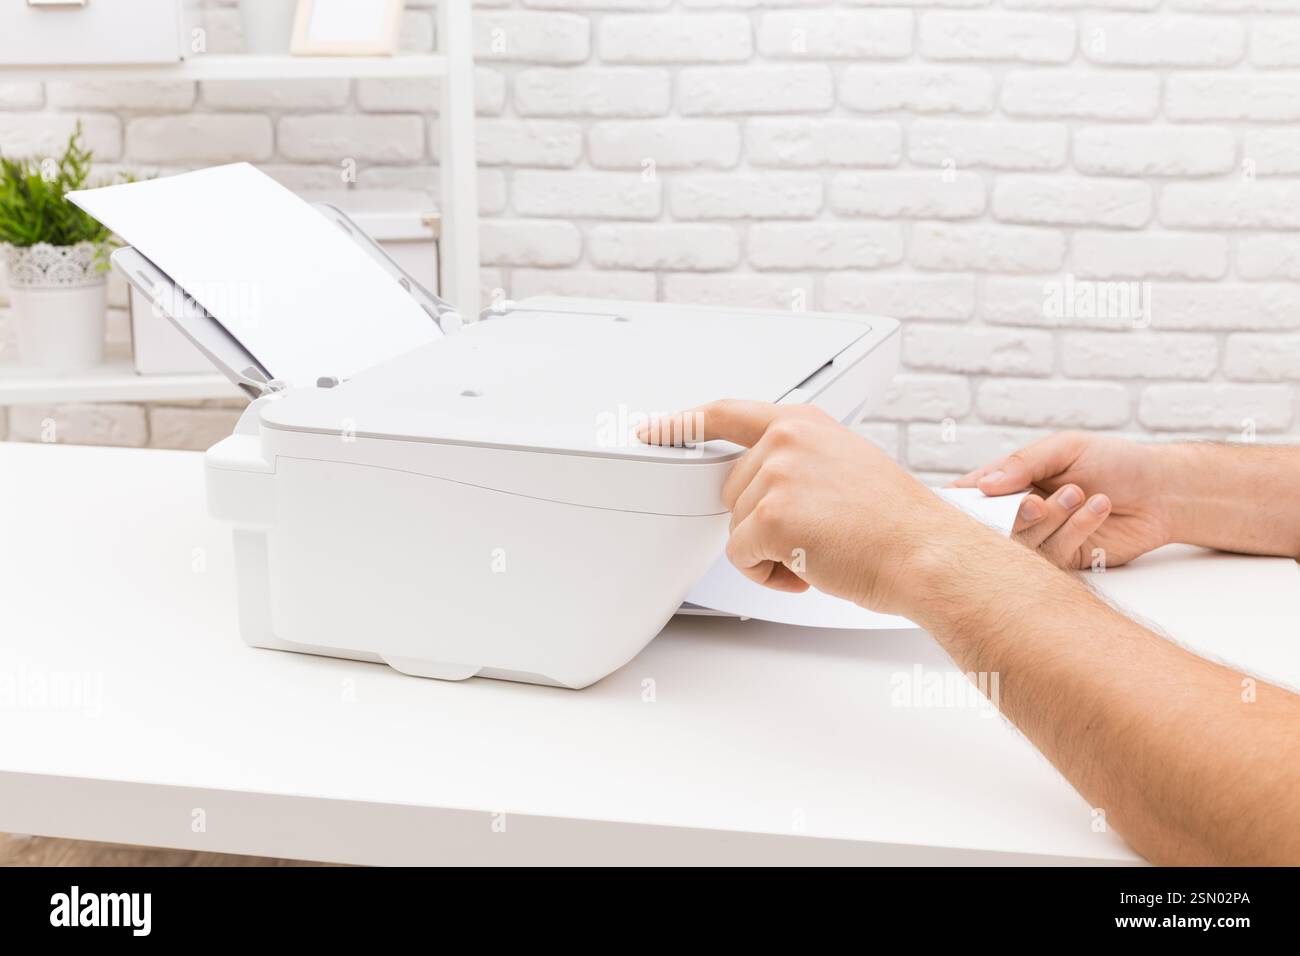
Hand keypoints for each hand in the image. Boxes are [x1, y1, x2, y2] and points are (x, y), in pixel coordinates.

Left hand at [638, 401, 994, 618]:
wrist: (927, 554)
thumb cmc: (897, 525)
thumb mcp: (846, 467)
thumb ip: (799, 463)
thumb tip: (762, 488)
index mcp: (804, 423)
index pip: (727, 414)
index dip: (684, 424)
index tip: (653, 430)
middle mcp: (786, 440)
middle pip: (731, 491)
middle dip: (763, 522)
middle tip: (818, 532)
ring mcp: (776, 475)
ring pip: (736, 528)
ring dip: (771, 552)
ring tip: (824, 549)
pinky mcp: (770, 516)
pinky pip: (741, 558)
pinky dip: (769, 576)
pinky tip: (812, 568)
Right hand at [953, 432, 1172, 568]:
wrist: (1163, 492)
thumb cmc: (1115, 461)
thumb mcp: (1065, 448)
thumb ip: (1022, 464)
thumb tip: (983, 485)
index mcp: (1014, 479)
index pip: (972, 492)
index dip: (958, 499)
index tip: (954, 502)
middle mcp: (1022, 511)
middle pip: (990, 524)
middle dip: (1012, 514)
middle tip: (1035, 502)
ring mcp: (1042, 537)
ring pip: (1022, 542)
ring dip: (1051, 518)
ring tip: (1078, 493)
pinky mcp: (1065, 559)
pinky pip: (1054, 554)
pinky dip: (1074, 529)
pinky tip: (1098, 507)